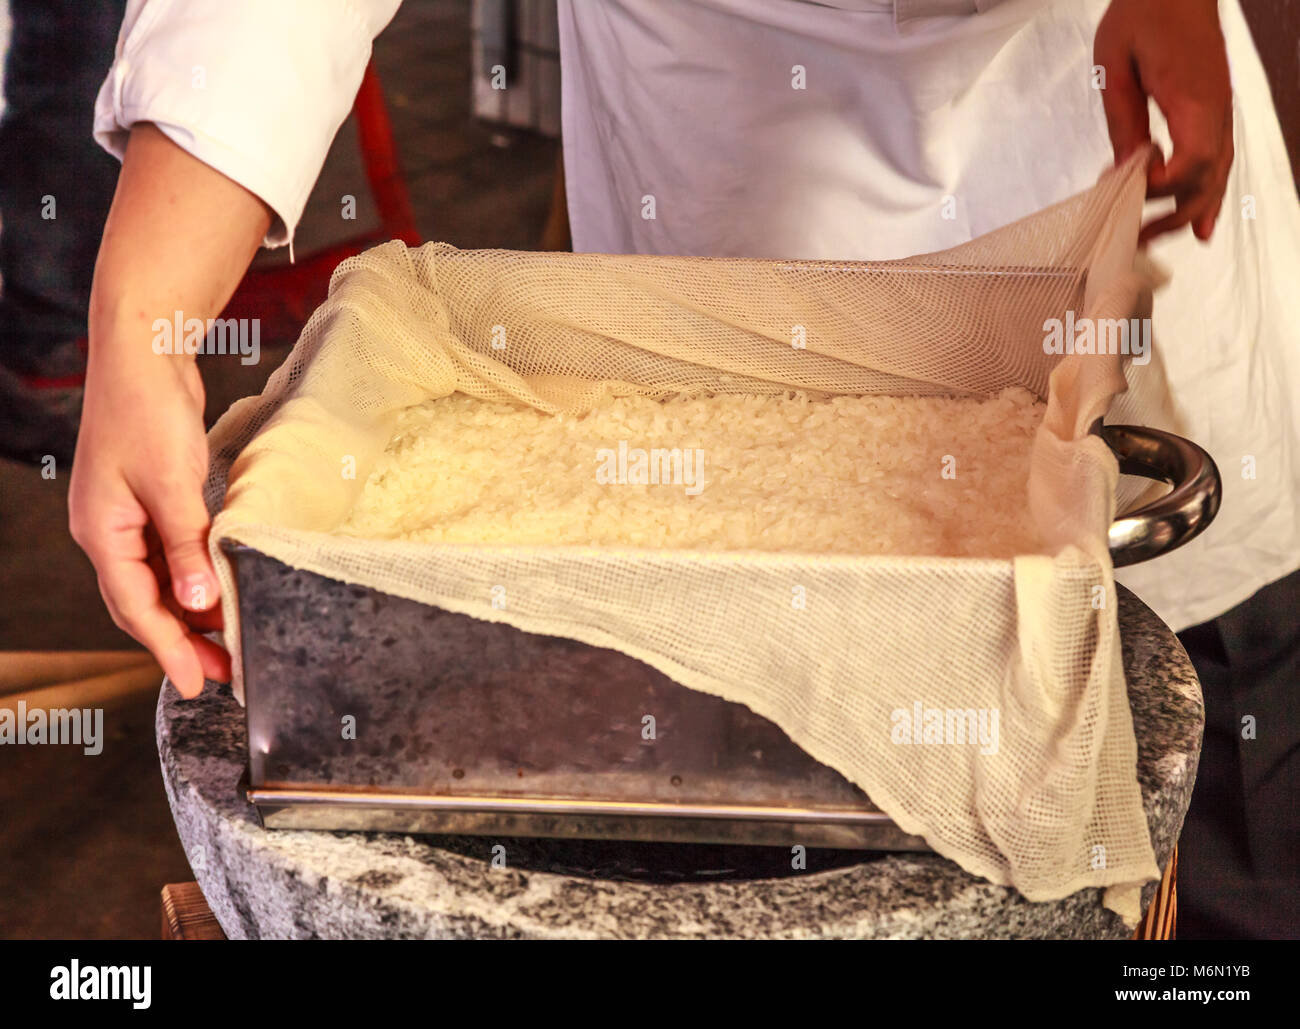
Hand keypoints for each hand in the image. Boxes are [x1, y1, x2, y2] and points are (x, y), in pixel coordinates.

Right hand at [69, 347, 229, 697]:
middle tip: (224, 673)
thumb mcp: (171, 483)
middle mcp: (109, 530)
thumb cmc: (148, 410)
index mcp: (103, 532)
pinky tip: (221, 591)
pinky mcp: (152, 499)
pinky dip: (193, 578)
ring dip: (191, 613)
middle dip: (181, 641)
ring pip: (158, 582)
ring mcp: (128, 515)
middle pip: (143, 602)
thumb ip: (186, 547)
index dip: (167, 650)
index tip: (197, 685)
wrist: (144, 352)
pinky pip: (170, 554)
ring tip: (231, 641)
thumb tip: (198, 606)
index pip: (136, 607)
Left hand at [1094, 0, 1232, 242]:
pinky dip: (1206, 190)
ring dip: (1191, 211)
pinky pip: (1217, 158)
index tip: (1125, 188)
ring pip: (1216, 174)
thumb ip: (1123, 121)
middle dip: (1173, 215)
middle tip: (1138, 239)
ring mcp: (1219, 111)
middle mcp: (1215, 111)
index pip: (1189, 164)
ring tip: (1165, 240)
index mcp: (1193, 100)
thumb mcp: (1116, 66)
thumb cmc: (1144, 13)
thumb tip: (1124, 168)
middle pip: (1207, 180)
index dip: (1160, 187)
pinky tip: (1197, 217)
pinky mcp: (1213, 108)